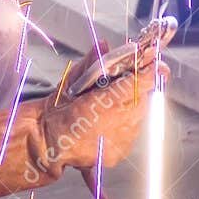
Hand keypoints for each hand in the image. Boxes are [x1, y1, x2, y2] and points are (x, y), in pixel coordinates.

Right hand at [0, 46, 166, 198]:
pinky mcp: (118, 154)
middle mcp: (118, 124)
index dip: (150, 71)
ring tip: (108, 106)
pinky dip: (123, 126)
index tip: (157, 63)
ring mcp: (120, 142)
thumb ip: (91, 63)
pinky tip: (107, 123)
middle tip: (124, 83)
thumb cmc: (53, 111)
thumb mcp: (71, 81)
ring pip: (137, 118)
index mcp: (107, 102)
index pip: (141, 82)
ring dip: (130, 109)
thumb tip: (104, 44)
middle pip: (142, 99)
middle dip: (136, 90)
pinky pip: (130, 134)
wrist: (42, 145)